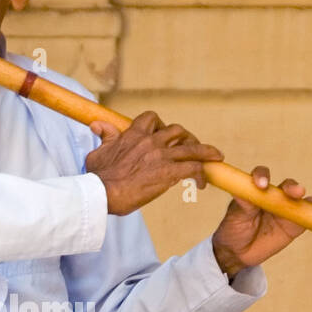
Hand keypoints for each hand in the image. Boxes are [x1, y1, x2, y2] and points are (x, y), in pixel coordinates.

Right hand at [85, 110, 223, 215]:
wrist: (101, 192)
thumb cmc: (97, 176)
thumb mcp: (98, 151)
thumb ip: (103, 136)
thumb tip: (97, 125)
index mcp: (133, 134)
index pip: (151, 118)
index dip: (160, 125)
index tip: (162, 134)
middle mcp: (151, 141)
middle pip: (177, 131)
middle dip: (186, 138)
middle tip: (190, 148)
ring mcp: (162, 156)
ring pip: (193, 148)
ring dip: (205, 152)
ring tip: (215, 157)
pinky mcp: (169, 173)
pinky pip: (194, 169)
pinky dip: (201, 175)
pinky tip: (202, 184)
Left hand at [211, 166, 311, 277]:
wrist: (237, 252)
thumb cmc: (233, 229)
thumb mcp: (235, 216)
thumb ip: (243, 204)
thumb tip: (247, 191)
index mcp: (257, 190)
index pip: (262, 175)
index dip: (262, 176)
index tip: (261, 185)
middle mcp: (275, 196)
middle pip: (288, 186)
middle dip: (293, 188)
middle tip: (297, 193)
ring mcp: (288, 209)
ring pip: (308, 200)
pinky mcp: (297, 224)